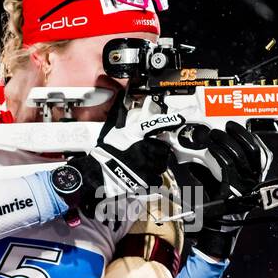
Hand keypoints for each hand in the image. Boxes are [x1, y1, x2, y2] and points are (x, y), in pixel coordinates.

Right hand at [50, 84, 171, 225]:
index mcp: (134, 134)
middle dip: (158, 151)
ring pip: (161, 164)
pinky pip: (157, 178)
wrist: (97, 174)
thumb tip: (119, 98)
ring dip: (156, 165)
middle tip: (148, 153)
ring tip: (143, 165)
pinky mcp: (146, 180)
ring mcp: (146, 165)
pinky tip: (142, 176)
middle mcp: (143, 148)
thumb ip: (118, 115)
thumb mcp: (110, 130)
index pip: (155, 124)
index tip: (180, 119)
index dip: (169, 121)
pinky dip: (153, 178)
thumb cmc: (103, 152)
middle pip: (163, 148)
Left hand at [169, 121, 269, 259]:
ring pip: (237, 158)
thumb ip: (208, 173)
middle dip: (235, 137)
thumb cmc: (216, 211)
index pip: (257, 152)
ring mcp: (244, 188)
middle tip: (219, 130)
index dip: (246, 137)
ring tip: (212, 137)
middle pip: (249, 152)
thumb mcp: (214, 187)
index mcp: (252, 179)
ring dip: (223, 144)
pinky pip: (226, 169)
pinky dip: (216, 157)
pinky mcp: (233, 192)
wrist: (216, 233)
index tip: (233, 126)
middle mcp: (252, 183)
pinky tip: (208, 153)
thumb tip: (195, 162)